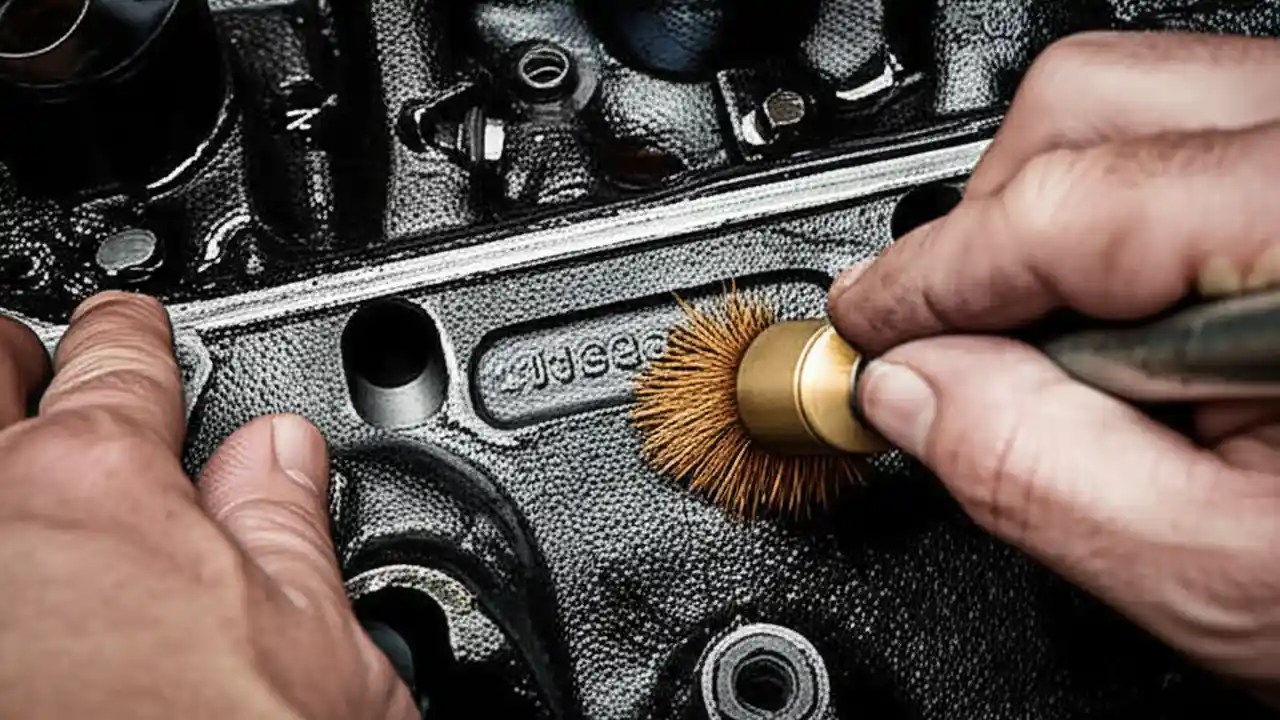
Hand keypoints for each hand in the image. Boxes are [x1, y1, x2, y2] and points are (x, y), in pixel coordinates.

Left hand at [0, 293, 415, 718]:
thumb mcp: (316, 644)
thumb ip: (287, 524)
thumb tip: (281, 452)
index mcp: (102, 488)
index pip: (117, 357)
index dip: (132, 333)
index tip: (132, 334)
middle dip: (18, 363)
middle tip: (47, 381)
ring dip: (8, 456)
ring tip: (44, 486)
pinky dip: (11, 553)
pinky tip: (37, 593)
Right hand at [829, 32, 1279, 702]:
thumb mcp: (1233, 575)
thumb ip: (1042, 473)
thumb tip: (913, 389)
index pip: (1060, 203)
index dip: (929, 276)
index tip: (869, 327)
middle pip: (1089, 104)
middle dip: (985, 229)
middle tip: (958, 346)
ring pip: (1139, 103)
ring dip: (1055, 226)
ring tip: (1078, 358)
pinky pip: (1201, 136)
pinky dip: (1129, 225)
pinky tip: (1153, 329)